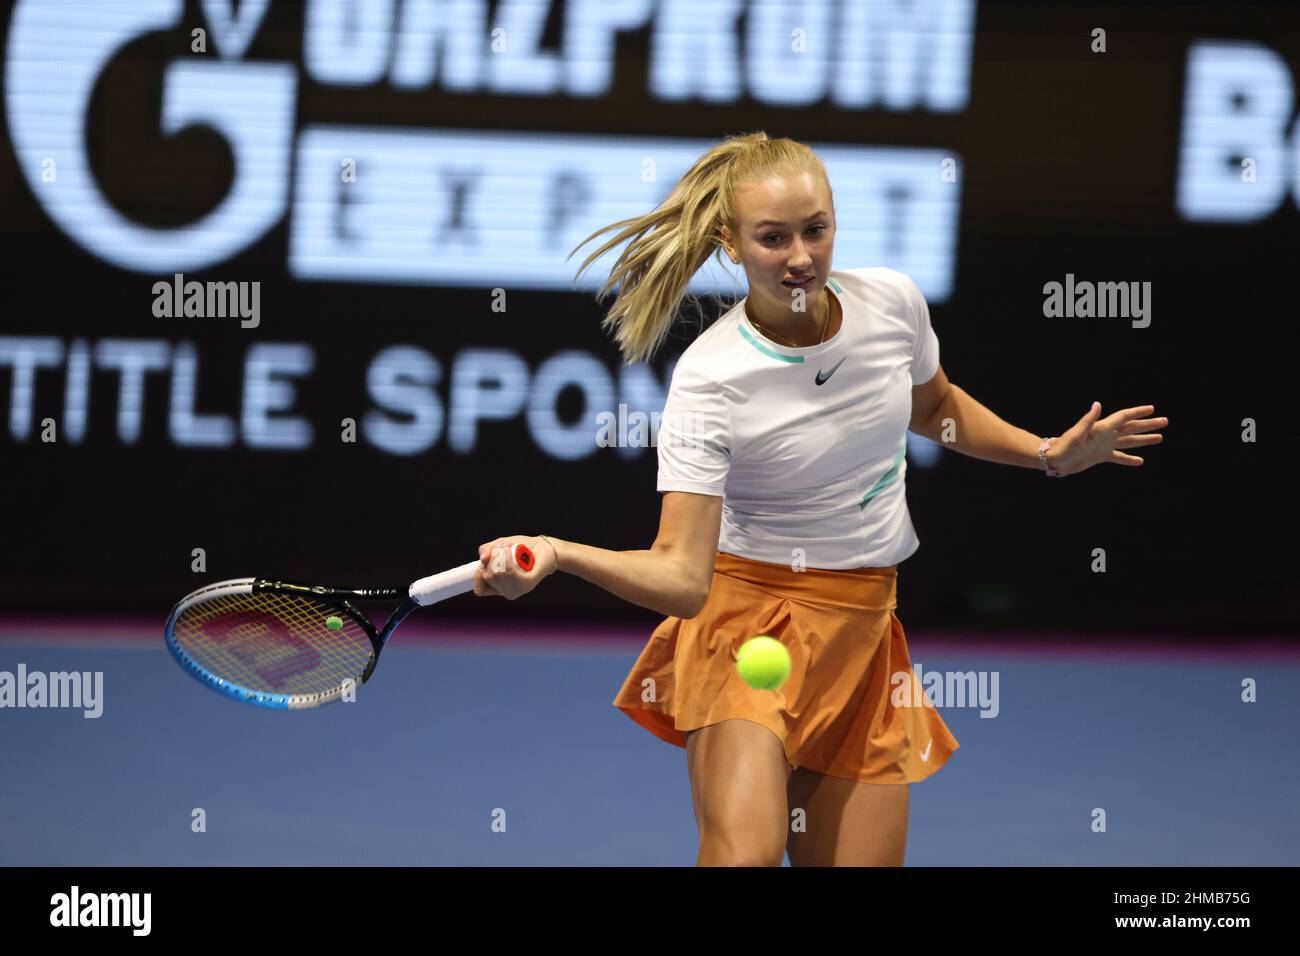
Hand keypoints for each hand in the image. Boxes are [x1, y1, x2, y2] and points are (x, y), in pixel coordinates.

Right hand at [472, 535, 558, 599]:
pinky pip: (509, 573)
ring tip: (508, 547)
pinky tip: (510, 551)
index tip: (485, 561)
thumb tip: (482, 560)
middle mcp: (507, 591)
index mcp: (498, 586)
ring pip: (497, 575)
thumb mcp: (499, 546)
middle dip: (491, 559)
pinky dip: (507, 559)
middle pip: (487, 578)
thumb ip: (486, 551)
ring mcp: (517, 589)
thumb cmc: (522, 547)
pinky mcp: (528, 584)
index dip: (478, 575)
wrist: (544, 546)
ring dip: (499, 556)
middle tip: (502, 547)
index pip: (480, 590)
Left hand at [1046, 402, 1167, 476]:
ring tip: (1160, 437)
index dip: (1137, 412)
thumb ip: (1088, 420)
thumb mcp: (1076, 433)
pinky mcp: (1101, 457)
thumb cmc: (1064, 445)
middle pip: (1131, 428)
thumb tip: (1097, 404)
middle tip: (1164, 421)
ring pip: (1129, 442)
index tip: (1152, 408)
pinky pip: (1119, 457)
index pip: (1123, 417)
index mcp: (1102, 428)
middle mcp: (1106, 435)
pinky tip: (1140, 461)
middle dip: (1147, 424)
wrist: (1054, 459)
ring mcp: (1104, 446)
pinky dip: (1129, 459)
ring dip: (1144, 440)